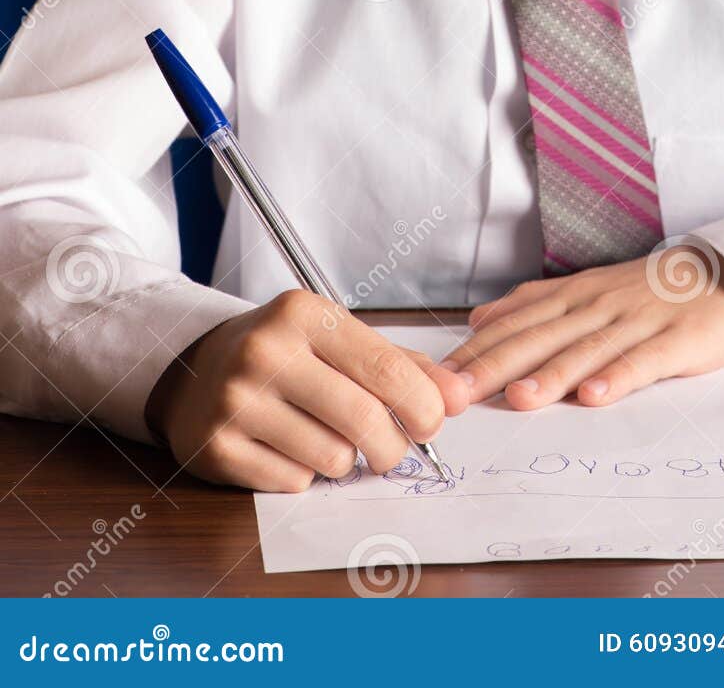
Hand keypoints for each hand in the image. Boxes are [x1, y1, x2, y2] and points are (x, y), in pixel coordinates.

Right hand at [144, 289, 468, 491]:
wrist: (194, 370)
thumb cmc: (284, 354)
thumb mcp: (336, 339)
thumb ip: (400, 364)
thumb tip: (457, 396)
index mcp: (304, 313)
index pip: (386, 368)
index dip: (424, 404)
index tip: (432, 422)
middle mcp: (266, 351)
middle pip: (364, 419)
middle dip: (393, 446)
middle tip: (392, 449)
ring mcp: (237, 400)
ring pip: (332, 458)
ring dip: (345, 460)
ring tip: (327, 438)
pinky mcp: (218, 447)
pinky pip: (294, 482)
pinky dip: (305, 475)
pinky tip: (287, 449)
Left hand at [438, 245, 723, 409]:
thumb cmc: (649, 292)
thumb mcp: (587, 289)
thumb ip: (533, 305)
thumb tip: (478, 320)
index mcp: (573, 296)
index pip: (515, 324)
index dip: (476, 351)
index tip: (438, 379)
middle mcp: (598, 305)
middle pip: (540, 337)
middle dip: (495, 366)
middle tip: (457, 395)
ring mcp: (637, 321)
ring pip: (587, 349)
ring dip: (552, 375)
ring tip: (520, 399)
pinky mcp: (676, 339)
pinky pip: (644, 360)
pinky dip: (619, 377)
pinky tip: (596, 396)